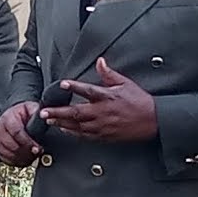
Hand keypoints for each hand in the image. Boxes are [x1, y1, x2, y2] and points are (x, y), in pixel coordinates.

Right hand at [0, 101, 43, 166]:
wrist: (12, 117)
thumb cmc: (22, 114)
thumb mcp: (30, 108)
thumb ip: (36, 112)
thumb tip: (44, 115)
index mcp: (8, 118)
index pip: (16, 132)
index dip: (27, 142)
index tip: (37, 148)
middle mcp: (0, 129)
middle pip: (11, 145)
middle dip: (25, 151)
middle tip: (36, 153)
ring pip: (8, 153)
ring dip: (21, 157)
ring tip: (32, 156)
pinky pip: (5, 159)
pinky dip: (16, 161)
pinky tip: (25, 159)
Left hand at [41, 58, 156, 141]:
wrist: (153, 121)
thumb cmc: (139, 101)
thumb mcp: (125, 83)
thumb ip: (109, 74)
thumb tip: (100, 61)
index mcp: (108, 97)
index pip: (88, 90)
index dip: (74, 86)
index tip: (63, 84)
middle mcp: (103, 112)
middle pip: (76, 112)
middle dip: (58, 112)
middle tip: (44, 111)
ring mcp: (102, 125)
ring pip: (77, 126)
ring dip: (61, 123)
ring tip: (48, 120)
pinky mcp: (105, 135)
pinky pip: (85, 135)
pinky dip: (73, 132)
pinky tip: (64, 130)